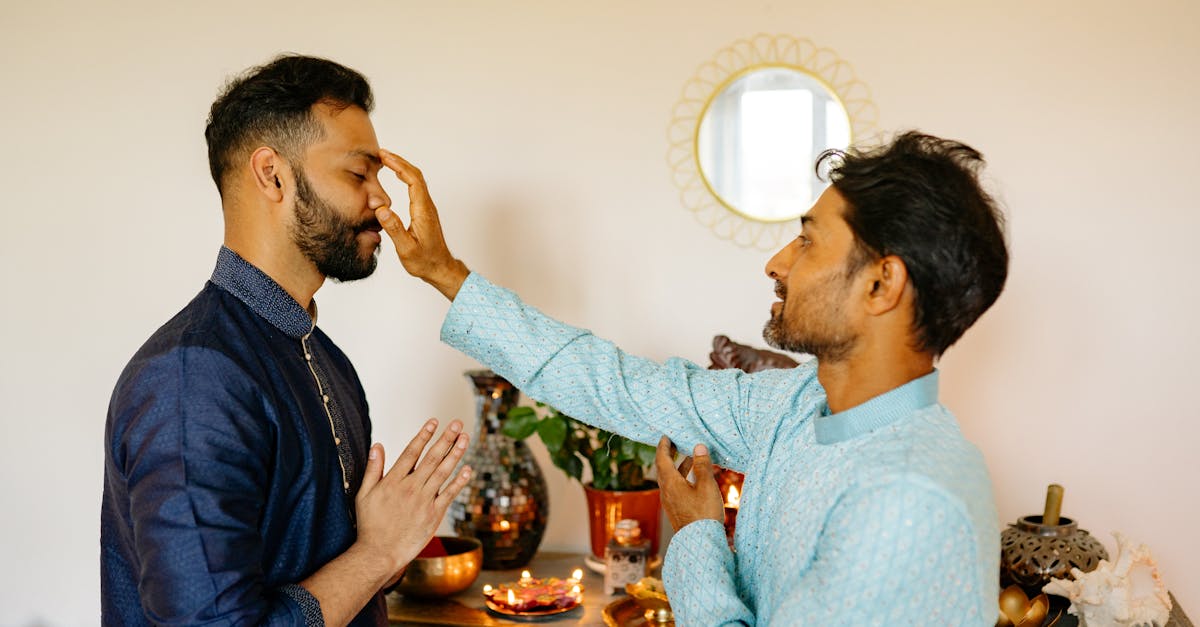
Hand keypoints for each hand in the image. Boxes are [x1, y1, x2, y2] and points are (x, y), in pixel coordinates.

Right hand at [353, 419, 472, 584]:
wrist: (379, 553)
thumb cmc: (370, 524)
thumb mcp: (363, 494)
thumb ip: (373, 469)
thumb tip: (378, 445)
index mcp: (393, 481)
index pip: (411, 452)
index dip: (424, 435)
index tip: (435, 421)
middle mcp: (410, 488)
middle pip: (431, 458)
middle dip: (446, 438)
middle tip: (458, 423)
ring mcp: (423, 501)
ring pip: (443, 472)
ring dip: (456, 453)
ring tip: (465, 438)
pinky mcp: (433, 515)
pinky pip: (449, 494)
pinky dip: (459, 481)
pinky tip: (468, 469)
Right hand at [375, 150, 469, 299]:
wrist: (440, 268)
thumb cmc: (424, 261)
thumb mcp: (406, 248)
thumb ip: (394, 228)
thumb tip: (382, 208)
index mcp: (423, 211)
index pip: (413, 181)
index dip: (399, 166)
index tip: (385, 157)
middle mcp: (427, 206)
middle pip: (416, 176)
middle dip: (399, 161)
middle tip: (382, 153)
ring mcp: (427, 208)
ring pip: (417, 180)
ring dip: (402, 167)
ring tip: (386, 160)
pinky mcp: (425, 212)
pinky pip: (416, 188)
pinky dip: (405, 177)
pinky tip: (397, 176)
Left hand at [655, 436, 724, 530]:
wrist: (700, 543)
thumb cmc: (704, 514)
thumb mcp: (706, 486)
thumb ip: (702, 466)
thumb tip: (698, 447)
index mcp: (670, 483)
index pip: (662, 459)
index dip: (663, 446)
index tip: (665, 436)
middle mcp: (666, 492)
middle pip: (664, 468)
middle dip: (670, 454)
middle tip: (675, 443)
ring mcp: (670, 502)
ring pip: (671, 479)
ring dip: (679, 467)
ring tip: (692, 459)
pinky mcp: (676, 510)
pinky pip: (675, 488)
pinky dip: (682, 478)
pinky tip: (695, 480)